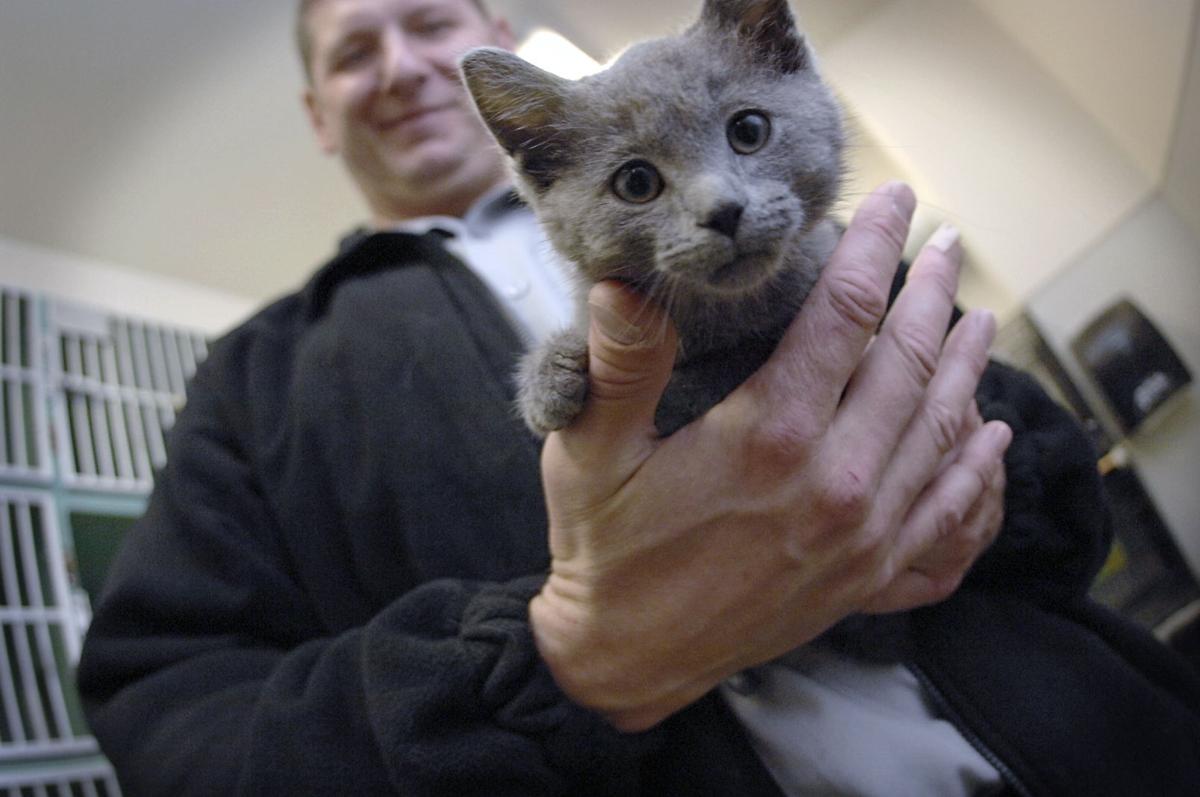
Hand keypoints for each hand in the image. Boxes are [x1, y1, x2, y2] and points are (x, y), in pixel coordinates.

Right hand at [530, 182, 1011, 731]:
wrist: (626, 658)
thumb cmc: (605, 549)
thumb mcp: (590, 451)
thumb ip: (619, 365)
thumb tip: (620, 283)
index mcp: (772, 438)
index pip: (845, 315)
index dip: (873, 247)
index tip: (897, 201)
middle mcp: (836, 485)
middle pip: (910, 365)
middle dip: (934, 296)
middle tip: (948, 246)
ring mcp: (862, 540)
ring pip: (941, 434)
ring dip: (968, 371)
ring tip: (982, 321)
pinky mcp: (867, 582)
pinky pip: (949, 522)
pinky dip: (978, 476)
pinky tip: (990, 442)